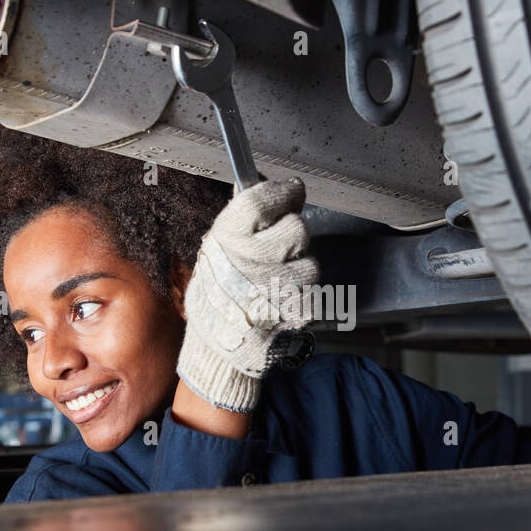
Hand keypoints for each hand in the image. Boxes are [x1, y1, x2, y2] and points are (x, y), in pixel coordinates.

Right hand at [176, 176, 318, 411]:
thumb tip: (270, 183)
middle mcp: (249, 259)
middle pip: (297, 229)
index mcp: (227, 238)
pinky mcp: (291, 312)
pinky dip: (303, 299)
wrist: (217, 346)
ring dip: (299, 272)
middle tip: (280, 249)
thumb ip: (243, 218)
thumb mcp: (217, 249)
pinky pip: (314, 294)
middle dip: (294, 237)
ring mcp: (272, 287)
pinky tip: (283, 303)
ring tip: (276, 284)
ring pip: (310, 263)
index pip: (262, 198)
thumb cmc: (217, 293)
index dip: (283, 192)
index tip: (292, 191)